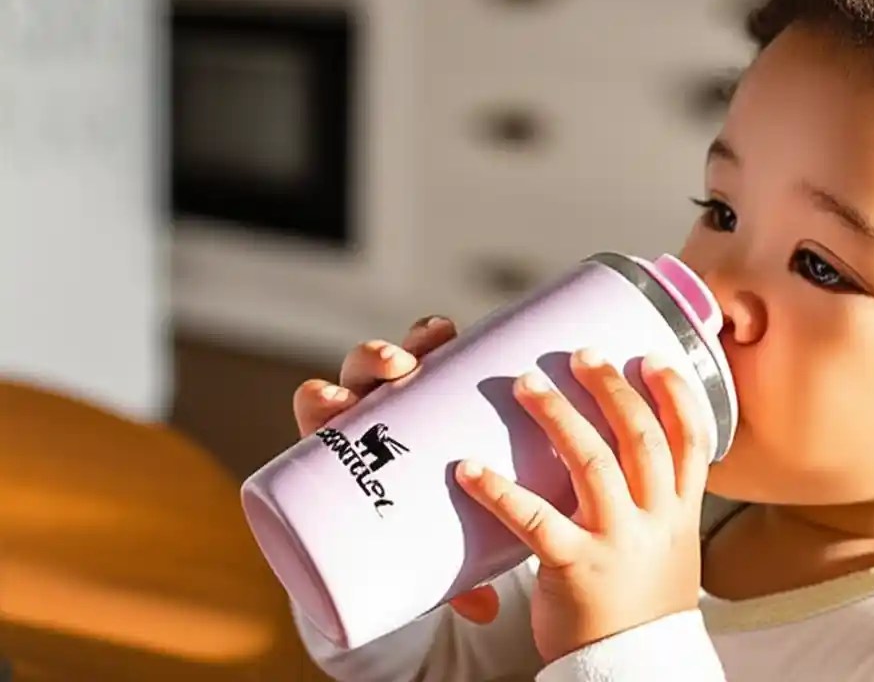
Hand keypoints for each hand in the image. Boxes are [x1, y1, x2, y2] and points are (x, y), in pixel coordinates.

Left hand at [291, 316, 502, 624]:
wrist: (410, 521)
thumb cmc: (400, 544)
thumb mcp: (413, 560)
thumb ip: (441, 581)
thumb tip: (487, 611)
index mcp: (338, 448)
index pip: (316, 410)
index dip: (320, 398)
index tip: (333, 403)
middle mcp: (362, 414)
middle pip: (354, 375)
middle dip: (371, 361)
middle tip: (398, 369)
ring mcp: (394, 396)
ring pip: (394, 357)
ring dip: (410, 341)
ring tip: (435, 340)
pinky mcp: (428, 387)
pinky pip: (429, 353)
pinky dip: (435, 340)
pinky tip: (451, 332)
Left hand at [454, 347, 710, 662]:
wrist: (633, 670)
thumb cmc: (640, 606)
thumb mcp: (667, 548)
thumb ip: (650, 503)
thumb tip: (613, 450)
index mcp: (682, 512)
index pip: (693, 440)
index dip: (676, 394)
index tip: (651, 358)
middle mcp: (657, 520)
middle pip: (641, 437)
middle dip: (611, 388)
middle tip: (579, 356)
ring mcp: (619, 542)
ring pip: (594, 463)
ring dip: (559, 417)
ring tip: (527, 385)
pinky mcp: (575, 567)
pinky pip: (534, 520)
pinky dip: (500, 490)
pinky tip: (470, 469)